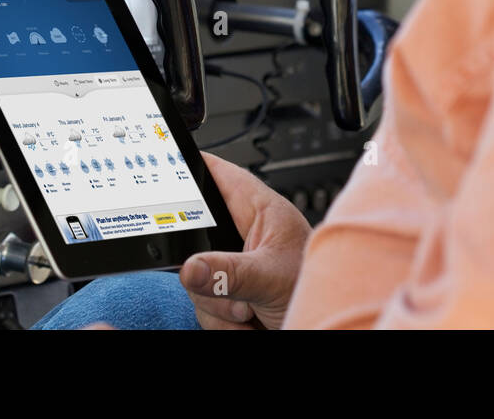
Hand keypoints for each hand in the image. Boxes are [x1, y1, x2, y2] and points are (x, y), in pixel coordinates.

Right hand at [179, 153, 310, 328]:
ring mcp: (233, 265)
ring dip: (216, 302)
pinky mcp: (228, 292)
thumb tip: (191, 267)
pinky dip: (220, 320)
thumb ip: (230, 271)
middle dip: (203, 266)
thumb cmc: (323, 291)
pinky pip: (202, 303)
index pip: (217, 173)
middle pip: (194, 234)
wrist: (329, 326)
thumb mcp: (271, 277)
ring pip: (193, 275)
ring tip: (249, 309)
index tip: (164, 166)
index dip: (189, 167)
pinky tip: (246, 321)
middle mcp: (243, 235)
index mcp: (259, 211)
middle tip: (226, 283)